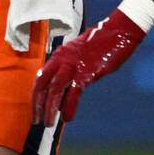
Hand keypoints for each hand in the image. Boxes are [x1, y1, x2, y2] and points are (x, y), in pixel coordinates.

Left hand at [32, 9, 145, 126]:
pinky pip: (74, 92)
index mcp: (59, 55)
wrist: (118, 31)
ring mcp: (74, 65)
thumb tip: (66, 93)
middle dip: (38, 104)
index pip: (41, 77)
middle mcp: (62, 59)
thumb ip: (72, 71)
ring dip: (50, 109)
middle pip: (43, 84)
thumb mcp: (81, 56)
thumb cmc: (101, 44)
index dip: (36, 95)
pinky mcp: (87, 71)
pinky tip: (67, 118)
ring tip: (49, 123)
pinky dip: (69, 107)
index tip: (36, 110)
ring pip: (55, 89)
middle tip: (37, 120)